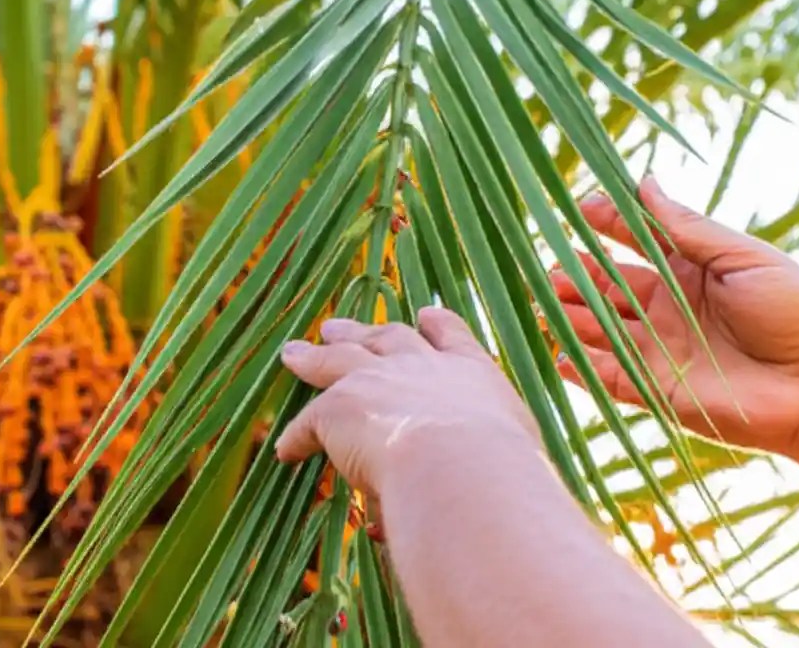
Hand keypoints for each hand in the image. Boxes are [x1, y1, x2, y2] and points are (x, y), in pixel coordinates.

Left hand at [276, 307, 538, 495]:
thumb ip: (492, 456)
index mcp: (471, 373)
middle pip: (386, 339)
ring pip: (337, 360)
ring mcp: (376, 380)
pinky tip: (286, 450)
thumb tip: (477, 482)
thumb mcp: (512, 456)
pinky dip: (297, 437)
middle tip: (339, 326)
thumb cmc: (505, 473)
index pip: (453, 339)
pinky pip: (308, 423)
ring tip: (294, 353)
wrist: (464, 468)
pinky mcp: (338, 407)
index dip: (438, 327)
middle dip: (363, 332)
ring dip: (314, 357)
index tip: (427, 315)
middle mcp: (422, 366)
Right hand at [553, 177, 798, 454]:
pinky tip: (556, 351)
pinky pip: (608, 376)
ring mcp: (661, 349)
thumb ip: (687, 228)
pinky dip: (580, 365)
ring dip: (571, 315)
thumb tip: (644, 182)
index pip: (638, 240)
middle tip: (549, 264)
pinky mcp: (657, 391)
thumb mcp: (743, 258)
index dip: (608, 224)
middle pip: (609, 285)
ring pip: (601, 328)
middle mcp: (670, 308)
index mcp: (694, 271)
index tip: (580, 207)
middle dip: (577, 274)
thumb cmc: (796, 314)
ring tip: (545, 300)